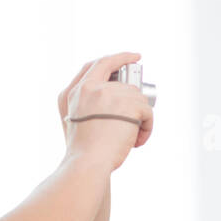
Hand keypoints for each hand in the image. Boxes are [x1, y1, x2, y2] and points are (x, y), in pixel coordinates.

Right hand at [59, 53, 153, 167]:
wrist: (86, 163)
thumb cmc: (82, 153)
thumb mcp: (73, 123)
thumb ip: (87, 107)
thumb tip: (117, 103)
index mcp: (74, 91)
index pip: (98, 64)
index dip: (118, 58)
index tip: (134, 57)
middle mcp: (89, 88)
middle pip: (124, 85)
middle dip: (134, 101)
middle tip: (138, 116)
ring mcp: (108, 93)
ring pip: (138, 98)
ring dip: (140, 119)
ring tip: (131, 139)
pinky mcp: (128, 103)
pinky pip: (148, 111)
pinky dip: (147, 127)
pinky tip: (137, 140)